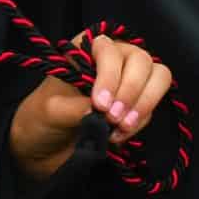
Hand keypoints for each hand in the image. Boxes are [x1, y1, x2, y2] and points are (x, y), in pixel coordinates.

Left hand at [8, 36, 173, 181]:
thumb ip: (77, 107)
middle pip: (142, 61)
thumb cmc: (41, 119)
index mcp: (87, 50)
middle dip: (131, 90)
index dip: (110, 75)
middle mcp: (113, 60)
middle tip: (113, 117)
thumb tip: (104, 112)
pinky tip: (118, 135)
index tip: (100, 104)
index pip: (110, 50)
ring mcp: (129, 82)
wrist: (43, 149)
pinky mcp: (137, 106)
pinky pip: (152, 107)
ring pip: (158, 78)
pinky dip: (140, 121)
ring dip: (144, 103)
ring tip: (121, 126)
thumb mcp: (52, 110)